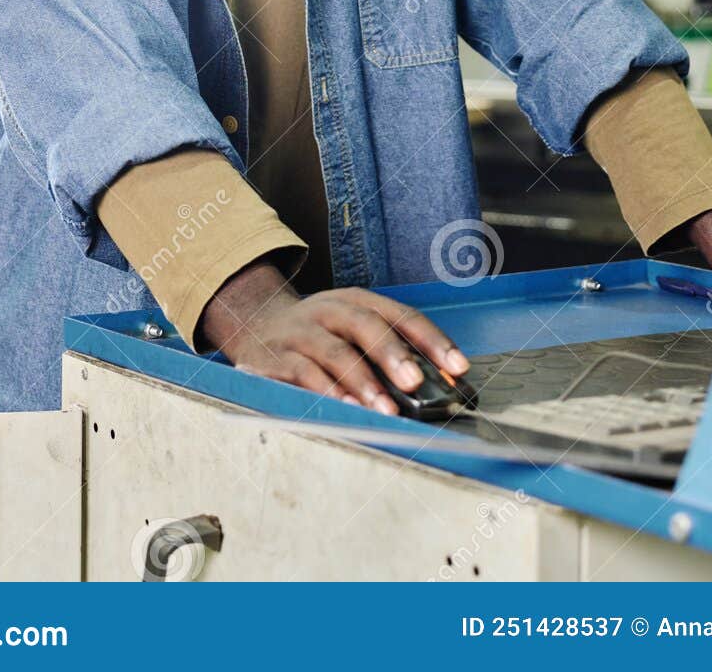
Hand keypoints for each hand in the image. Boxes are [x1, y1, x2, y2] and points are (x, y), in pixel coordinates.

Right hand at [197, 257, 470, 415]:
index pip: (400, 314)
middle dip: (392, 353)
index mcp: (355, 301)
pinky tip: (345, 410)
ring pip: (334, 352)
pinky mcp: (275, 358)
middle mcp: (329, 311)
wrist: (253, 324)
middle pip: (365, 324)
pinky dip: (326, 393)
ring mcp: (301, 333)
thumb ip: (388, 352)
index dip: (431, 339)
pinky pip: (302, 374)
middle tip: (414, 381)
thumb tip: (438, 385)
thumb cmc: (318, 335)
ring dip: (362, 382)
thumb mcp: (351, 331)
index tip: (458, 366)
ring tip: (386, 409)